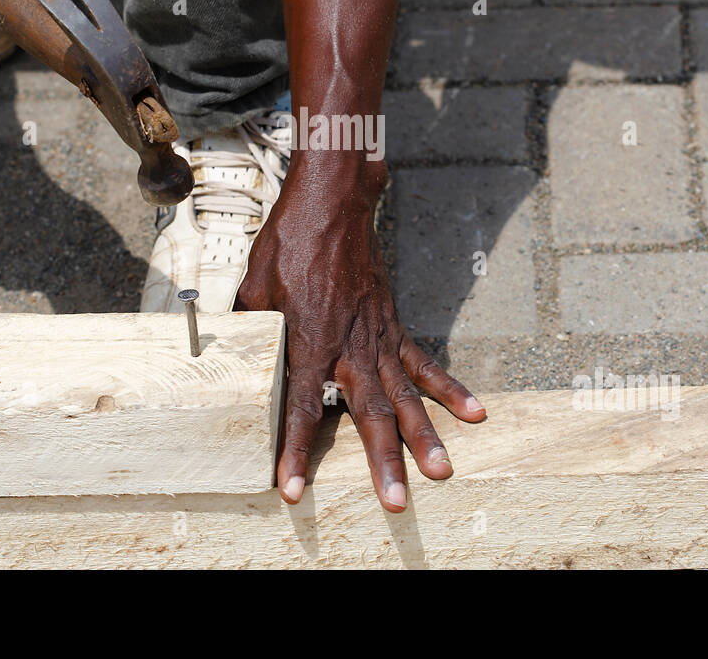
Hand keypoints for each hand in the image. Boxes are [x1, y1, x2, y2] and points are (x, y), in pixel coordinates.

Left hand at [236, 156, 484, 511]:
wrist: (332, 205)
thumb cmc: (287, 243)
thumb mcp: (252, 288)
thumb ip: (251, 332)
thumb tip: (233, 357)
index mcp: (308, 341)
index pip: (301, 408)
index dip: (295, 451)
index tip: (292, 488)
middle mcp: (348, 347)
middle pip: (368, 414)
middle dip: (380, 462)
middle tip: (395, 501)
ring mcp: (377, 338)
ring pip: (404, 396)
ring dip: (423, 437)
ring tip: (441, 471)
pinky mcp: (393, 326)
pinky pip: (424, 363)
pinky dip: (449, 389)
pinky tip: (474, 413)